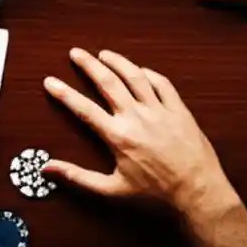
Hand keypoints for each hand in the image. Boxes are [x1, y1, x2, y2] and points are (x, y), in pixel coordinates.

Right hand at [43, 48, 240, 218]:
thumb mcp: (113, 189)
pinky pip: (162, 84)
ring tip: (104, 54)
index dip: (64, 93)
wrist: (198, 192)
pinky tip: (139, 70)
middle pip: (108, 82)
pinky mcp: (179, 110)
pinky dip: (149, 74)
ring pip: (135, 76)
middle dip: (88, 64)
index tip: (50, 81)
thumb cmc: (156, 193)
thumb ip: (78, 176)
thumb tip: (47, 169)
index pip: (84, 108)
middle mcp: (137, 118)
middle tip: (76, 53)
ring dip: (117, 61)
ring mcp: (159, 111)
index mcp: (118, 136)